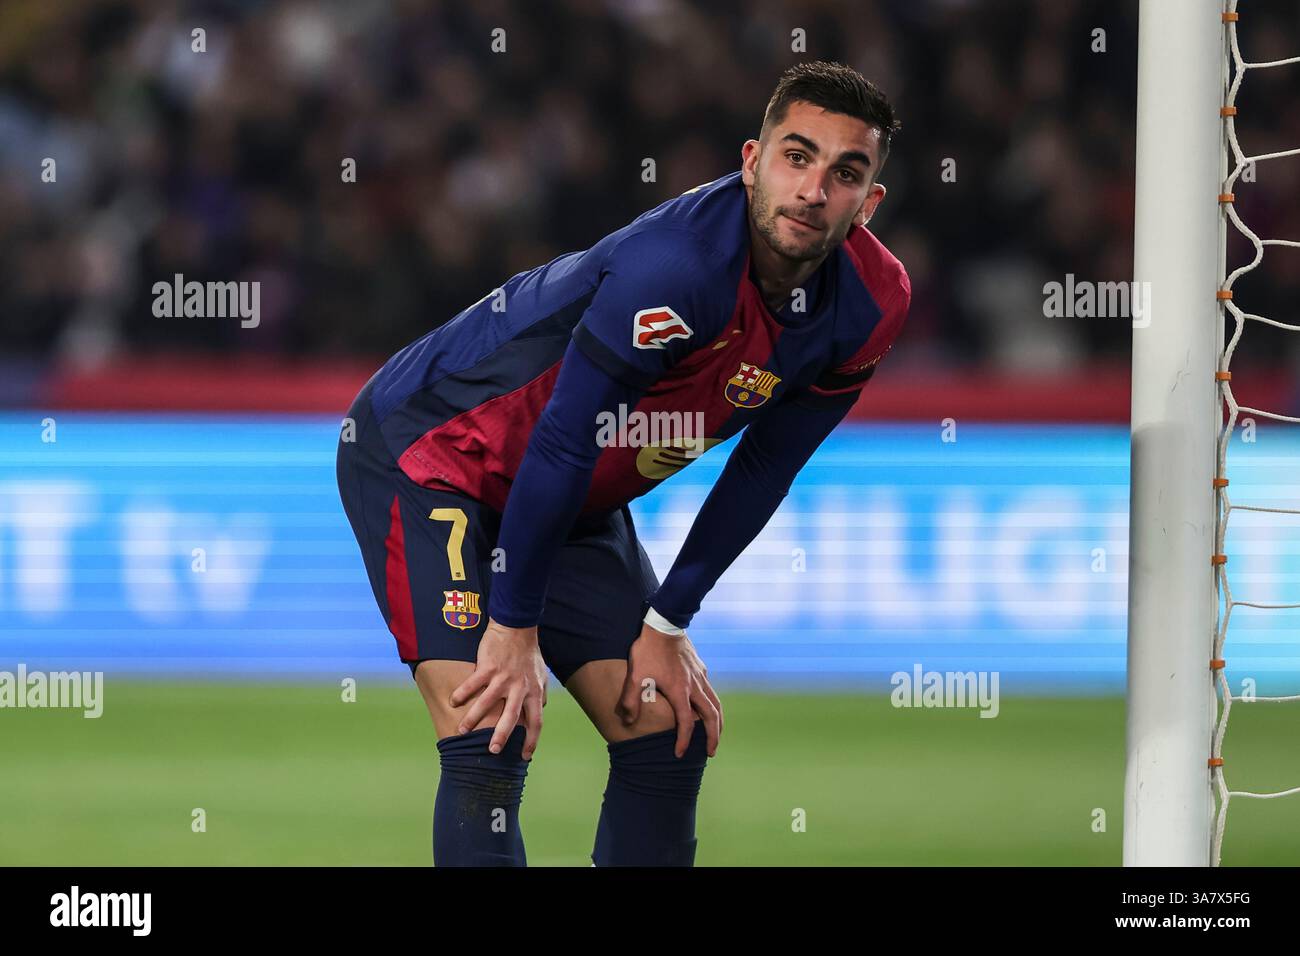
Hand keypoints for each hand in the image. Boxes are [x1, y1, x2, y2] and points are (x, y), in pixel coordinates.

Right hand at [450, 617, 548, 758]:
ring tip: (462, 731)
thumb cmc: (529, 654)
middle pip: (511, 716)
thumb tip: (541, 710)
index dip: (532, 740)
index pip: (536, 721)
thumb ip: (540, 695)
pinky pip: (472, 683)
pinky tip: (453, 701)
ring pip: (486, 702)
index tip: (525, 756)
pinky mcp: (488, 667)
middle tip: (492, 751)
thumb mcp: (541, 676)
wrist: (517, 628)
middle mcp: (519, 687)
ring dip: (473, 718)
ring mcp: (503, 677)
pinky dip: (462, 693)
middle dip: (502, 736)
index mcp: (534, 692)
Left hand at [617, 622, 721, 757]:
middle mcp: (695, 686)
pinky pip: (712, 692)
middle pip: (712, 717)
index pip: (686, 724)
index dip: (683, 741)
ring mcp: (700, 677)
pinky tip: (708, 709)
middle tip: (710, 753)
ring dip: (718, 723)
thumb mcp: (635, 675)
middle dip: (713, 737)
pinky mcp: (701, 669)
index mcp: (680, 691)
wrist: (664, 624)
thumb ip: (630, 700)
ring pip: (716, 704)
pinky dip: (714, 706)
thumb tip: (627, 721)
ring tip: (716, 736)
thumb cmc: (648, 650)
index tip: (679, 754)